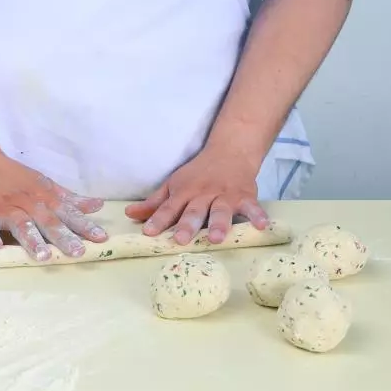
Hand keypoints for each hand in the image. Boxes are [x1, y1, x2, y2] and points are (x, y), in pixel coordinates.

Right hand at [0, 154, 107, 259]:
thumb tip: (97, 206)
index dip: (85, 225)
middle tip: (78, 252)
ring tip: (44, 256)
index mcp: (45, 197)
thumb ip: (70, 199)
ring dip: (32, 240)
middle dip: (64, 237)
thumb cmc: (15, 177)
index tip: (101, 238)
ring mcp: (6, 208)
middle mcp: (28, 203)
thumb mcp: (45, 185)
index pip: (69, 213)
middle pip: (48, 221)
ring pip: (21, 225)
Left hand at [124, 150, 268, 244]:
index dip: (158, 219)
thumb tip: (128, 215)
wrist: (230, 151)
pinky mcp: (245, 196)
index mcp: (183, 192)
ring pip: (220, 211)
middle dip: (187, 225)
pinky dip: (257, 216)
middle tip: (181, 240)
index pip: (168, 207)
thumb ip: (154, 203)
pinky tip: (261, 227)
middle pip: (194, 211)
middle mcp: (203, 194)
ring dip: (218, 224)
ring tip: (215, 239)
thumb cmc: (198, 173)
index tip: (148, 232)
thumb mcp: (173, 185)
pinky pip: (252, 207)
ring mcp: (225, 195)